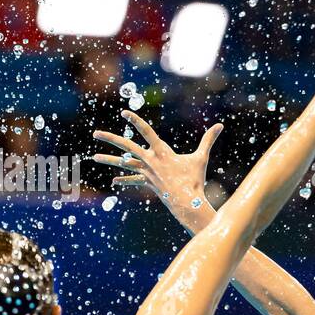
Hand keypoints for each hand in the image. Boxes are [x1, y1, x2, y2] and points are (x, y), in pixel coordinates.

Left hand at [92, 110, 221, 215]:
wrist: (187, 201)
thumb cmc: (195, 179)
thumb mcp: (201, 158)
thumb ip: (208, 140)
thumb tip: (221, 125)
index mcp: (161, 151)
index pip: (146, 131)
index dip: (135, 120)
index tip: (124, 112)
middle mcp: (150, 160)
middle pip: (126, 146)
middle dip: (110, 139)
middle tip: (95, 133)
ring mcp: (147, 172)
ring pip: (124, 164)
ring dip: (108, 160)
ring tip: (94, 157)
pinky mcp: (148, 183)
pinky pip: (134, 180)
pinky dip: (125, 180)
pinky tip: (114, 181)